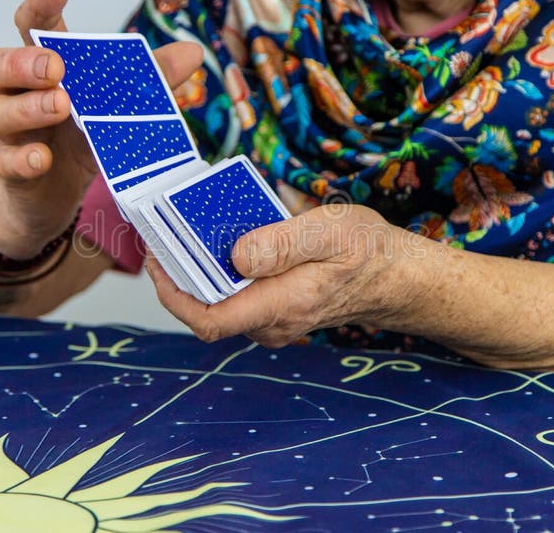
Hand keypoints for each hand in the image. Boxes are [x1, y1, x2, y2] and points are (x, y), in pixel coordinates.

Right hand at [0, 0, 202, 258]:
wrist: (53, 198)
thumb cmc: (83, 140)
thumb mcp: (119, 110)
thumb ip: (151, 81)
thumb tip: (193, 52)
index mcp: (45, 70)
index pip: (32, 28)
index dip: (39, 5)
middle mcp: (18, 95)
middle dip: (23, 61)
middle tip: (56, 66)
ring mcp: (10, 133)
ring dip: (26, 107)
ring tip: (60, 105)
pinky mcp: (12, 171)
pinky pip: (6, 161)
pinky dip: (24, 157)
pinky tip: (43, 158)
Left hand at [146, 204, 421, 346]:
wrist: (396, 277)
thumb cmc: (367, 253)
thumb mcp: (328, 233)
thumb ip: (282, 244)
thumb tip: (236, 256)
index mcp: (280, 305)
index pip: (208, 319)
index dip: (172, 294)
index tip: (157, 257)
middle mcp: (271, 323)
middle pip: (206, 309)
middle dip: (180, 273)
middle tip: (167, 231)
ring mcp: (273, 321)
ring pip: (220, 302)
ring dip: (200, 271)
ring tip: (191, 230)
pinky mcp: (276, 310)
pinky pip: (237, 296)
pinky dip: (222, 271)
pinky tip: (225, 240)